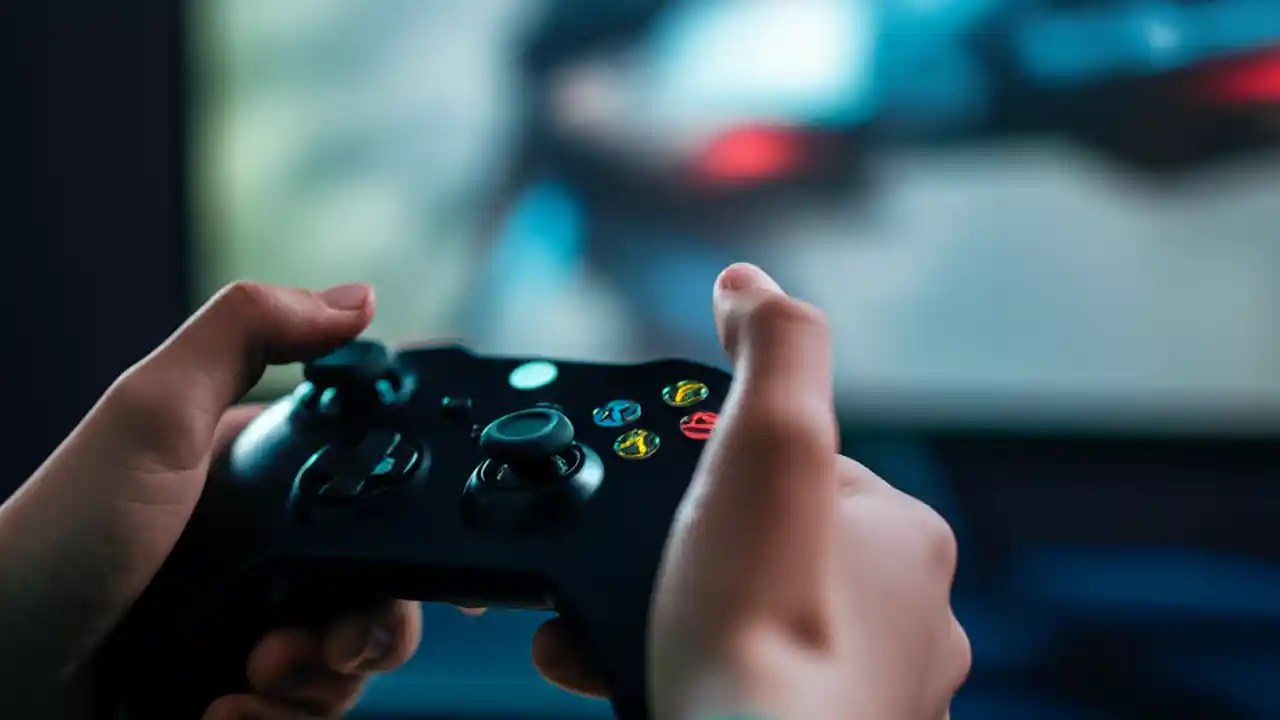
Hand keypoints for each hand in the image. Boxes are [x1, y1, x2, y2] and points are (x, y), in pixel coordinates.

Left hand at [0, 281, 589, 717]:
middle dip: (368, 627)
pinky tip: (226, 706)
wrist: (3, 673)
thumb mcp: (151, 416)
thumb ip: (244, 334)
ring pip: (357, 658)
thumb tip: (358, 298)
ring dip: (317, 682)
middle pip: (387, 587)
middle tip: (314, 640)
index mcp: (269, 476)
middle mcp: (276, 552)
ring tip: (252, 676)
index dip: (419, 517)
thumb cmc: (56, 541)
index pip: (383, 486)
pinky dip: (280, 717)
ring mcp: (263, 623)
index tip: (432, 555)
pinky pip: (312, 710)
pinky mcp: (251, 688)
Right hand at [647, 264, 970, 718]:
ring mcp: (878, 696)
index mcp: (903, 538)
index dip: (722, 478)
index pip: (802, 471)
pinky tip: (665, 679)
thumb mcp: (768, 445)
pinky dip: (713, 678)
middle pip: (777, 554)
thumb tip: (753, 284)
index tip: (673, 509)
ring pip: (767, 631)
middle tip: (645, 581)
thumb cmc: (761, 631)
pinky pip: (764, 691)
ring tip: (632, 638)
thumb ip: (774, 348)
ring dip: (697, 625)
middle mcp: (913, 620)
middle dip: (701, 559)